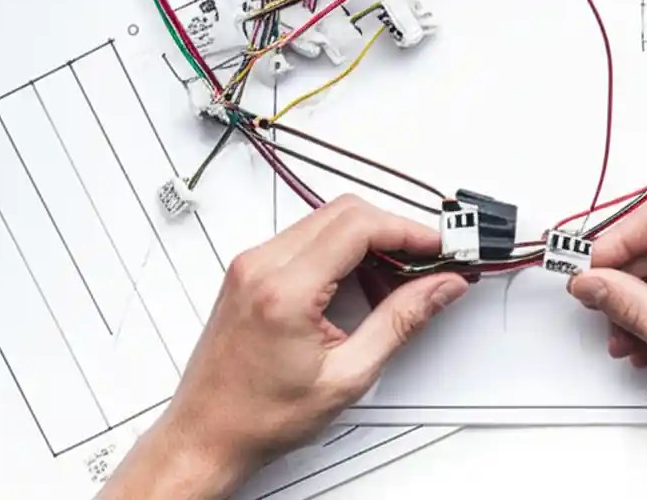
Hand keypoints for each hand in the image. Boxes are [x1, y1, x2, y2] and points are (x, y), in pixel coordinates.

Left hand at [102, 195, 467, 498]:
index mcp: (284, 291)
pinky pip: (307, 236)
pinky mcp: (250, 271)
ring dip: (370, 238)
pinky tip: (363, 281)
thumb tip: (439, 288)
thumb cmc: (259, 417)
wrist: (206, 435)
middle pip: (345, 212)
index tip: (438, 248)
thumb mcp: (347, 375)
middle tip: (428, 259)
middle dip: (394, 229)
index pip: (359, 227)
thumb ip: (400, 322)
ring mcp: (251, 265)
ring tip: (398, 277)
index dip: (408, 230)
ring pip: (327, 219)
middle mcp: (260, 266)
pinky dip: (344, 248)